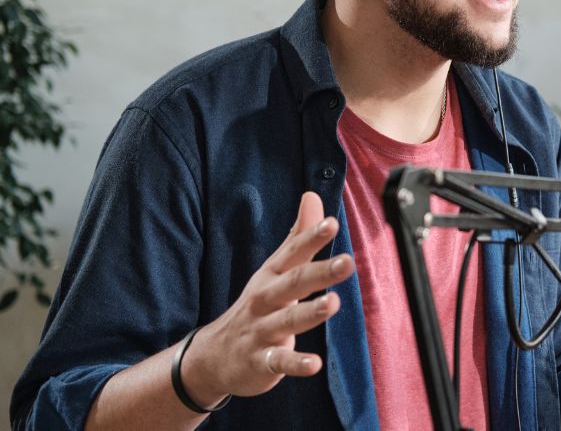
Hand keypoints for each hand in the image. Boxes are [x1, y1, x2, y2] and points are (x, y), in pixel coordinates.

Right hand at [181, 192, 353, 401]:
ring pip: (287, 320)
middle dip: (320, 272)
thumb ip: (298, 236)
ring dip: (310, 313)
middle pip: (293, 283)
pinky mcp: (260, 361)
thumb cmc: (256, 305)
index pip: (293, 253)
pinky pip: (279, 362)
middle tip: (347, 262)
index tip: (332, 223)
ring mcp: (261, 330)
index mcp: (272, 276)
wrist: (212, 355)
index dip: (311, 237)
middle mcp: (266, 300)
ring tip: (333, 303)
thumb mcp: (274, 269)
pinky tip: (315, 365)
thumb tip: (313, 196)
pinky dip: (296, 364)